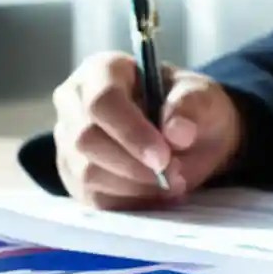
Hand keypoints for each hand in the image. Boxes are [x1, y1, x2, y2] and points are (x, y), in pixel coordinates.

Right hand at [52, 52, 242, 209]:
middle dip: (135, 165)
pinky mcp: (75, 176)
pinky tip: (157, 194)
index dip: (131, 133)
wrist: (192, 137)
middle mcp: (74, 102)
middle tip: (174, 175)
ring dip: (135, 186)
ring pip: (87, 173)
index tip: (163, 157)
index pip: (102, 101)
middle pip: (86, 139)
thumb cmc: (191, 108)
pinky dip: (130, 202)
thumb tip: (176, 132)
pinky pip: (93, 198)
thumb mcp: (203, 97)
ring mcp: (68, 141)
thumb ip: (191, 107)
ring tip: (172, 183)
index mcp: (102, 71)